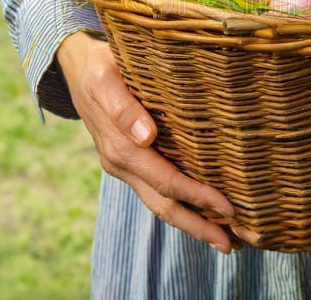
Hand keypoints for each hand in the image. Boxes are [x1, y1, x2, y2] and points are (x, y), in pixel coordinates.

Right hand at [56, 31, 248, 253]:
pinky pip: (156, 191)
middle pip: (164, 205)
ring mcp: (124, 166)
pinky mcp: (129, 162)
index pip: (166, 181)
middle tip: (234, 244)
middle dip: (199, 226)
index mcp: (120, 148)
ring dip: (192, 223)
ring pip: (160, 204)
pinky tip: (202, 213)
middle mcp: (121, 164)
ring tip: (225, 240)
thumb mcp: (106, 78)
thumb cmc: (99, 66)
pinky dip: (181, 206)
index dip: (197, 196)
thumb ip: (124, 107)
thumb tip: (147, 137)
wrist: (76, 67)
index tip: (229, 207)